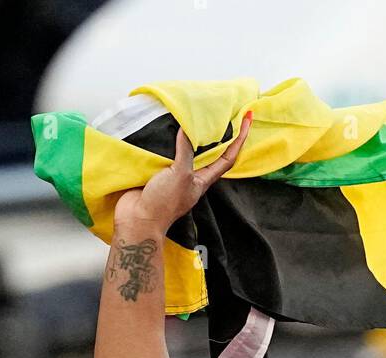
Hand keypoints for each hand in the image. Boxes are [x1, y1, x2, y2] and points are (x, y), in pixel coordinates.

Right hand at [113, 113, 253, 231]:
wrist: (138, 219)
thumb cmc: (163, 203)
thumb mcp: (181, 175)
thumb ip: (186, 152)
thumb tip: (187, 130)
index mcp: (203, 180)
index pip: (228, 157)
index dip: (239, 139)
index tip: (247, 118)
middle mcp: (192, 176)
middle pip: (210, 151)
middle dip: (219, 133)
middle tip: (223, 111)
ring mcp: (175, 174)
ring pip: (188, 149)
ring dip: (193, 133)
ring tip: (197, 113)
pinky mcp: (159, 171)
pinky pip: (168, 150)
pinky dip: (170, 138)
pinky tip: (168, 125)